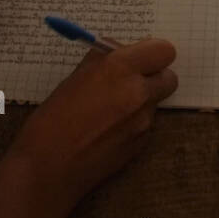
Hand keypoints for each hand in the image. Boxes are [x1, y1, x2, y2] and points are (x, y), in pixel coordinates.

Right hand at [7, 39, 177, 212]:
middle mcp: (138, 93)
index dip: (152, 53)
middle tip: (130, 81)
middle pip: (169, 77)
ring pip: (155, 102)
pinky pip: (146, 124)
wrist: (49, 167)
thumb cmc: (53, 117)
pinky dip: (133, 123)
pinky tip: (107, 131)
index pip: (163, 50)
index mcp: (119, 69)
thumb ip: (104, 61)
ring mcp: (143, 121)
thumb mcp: (77, 77)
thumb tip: (120, 52)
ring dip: (141, 101)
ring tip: (109, 111)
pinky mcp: (142, 144)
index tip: (139, 58)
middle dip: (153, 77)